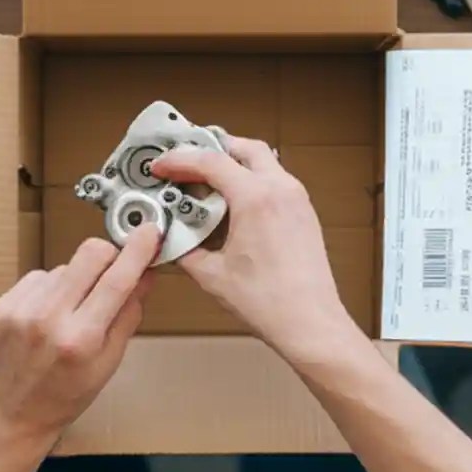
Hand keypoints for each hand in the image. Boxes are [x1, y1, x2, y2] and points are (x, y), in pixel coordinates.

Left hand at [0, 225, 160, 441]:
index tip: (150, 231)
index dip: (137, 251)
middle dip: (109, 255)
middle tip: (113, 272)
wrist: (16, 412)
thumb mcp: (110, 361)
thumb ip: (129, 314)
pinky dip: (51, 288)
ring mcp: (21, 310)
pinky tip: (48, 314)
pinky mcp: (2, 305)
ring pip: (65, 265)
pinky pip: (39, 276)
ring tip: (72, 311)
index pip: (116, 281)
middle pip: (89, 255)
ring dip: (77, 280)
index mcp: (81, 339)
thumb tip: (146, 273)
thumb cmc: (69, 393)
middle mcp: (48, 319)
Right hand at [151, 137, 356, 355]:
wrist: (310, 323)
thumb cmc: (269, 302)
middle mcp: (281, 190)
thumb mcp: (212, 275)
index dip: (180, 160)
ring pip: (264, 162)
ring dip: (235, 164)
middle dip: (212, 148)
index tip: (161, 166)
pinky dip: (252, 181)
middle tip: (187, 161)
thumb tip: (168, 237)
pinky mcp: (304, 214)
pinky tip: (234, 204)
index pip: (211, 161)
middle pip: (244, 148)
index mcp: (256, 198)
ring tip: (207, 181)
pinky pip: (276, 182)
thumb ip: (184, 249)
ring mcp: (297, 199)